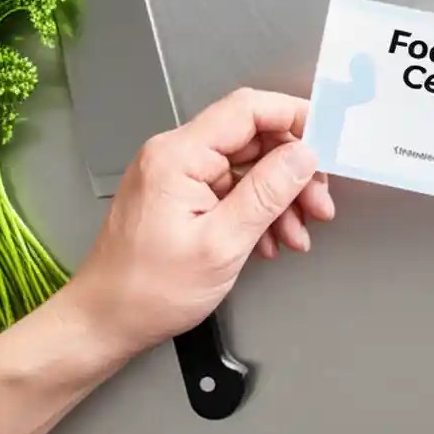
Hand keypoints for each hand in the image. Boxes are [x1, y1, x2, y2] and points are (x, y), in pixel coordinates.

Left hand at [64, 88, 334, 358]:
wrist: (105, 322)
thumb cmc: (148, 291)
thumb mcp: (222, 244)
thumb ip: (267, 193)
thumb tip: (304, 155)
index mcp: (178, 156)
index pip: (248, 110)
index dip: (294, 118)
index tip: (328, 140)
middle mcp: (175, 156)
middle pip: (253, 139)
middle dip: (294, 171)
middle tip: (319, 203)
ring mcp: (178, 176)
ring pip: (248, 168)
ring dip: (280, 198)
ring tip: (297, 233)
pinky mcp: (181, 196)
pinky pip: (232, 189)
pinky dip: (259, 211)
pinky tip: (271, 239)